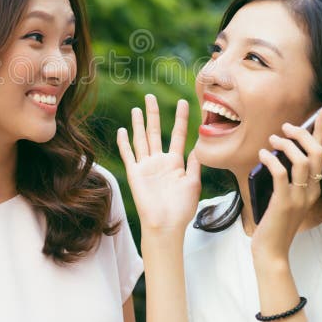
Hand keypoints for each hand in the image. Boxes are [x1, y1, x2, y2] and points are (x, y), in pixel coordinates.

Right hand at [117, 94, 200, 233]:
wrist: (165, 225)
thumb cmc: (181, 209)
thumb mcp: (193, 183)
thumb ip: (194, 163)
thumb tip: (199, 145)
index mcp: (175, 163)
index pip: (178, 135)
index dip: (181, 119)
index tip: (184, 102)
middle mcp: (159, 161)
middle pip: (155, 132)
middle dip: (153, 114)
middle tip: (150, 96)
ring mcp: (146, 166)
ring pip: (141, 140)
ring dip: (138, 124)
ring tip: (136, 109)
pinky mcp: (135, 174)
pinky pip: (128, 155)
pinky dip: (124, 143)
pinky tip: (122, 130)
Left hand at [251, 107, 321, 265]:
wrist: (271, 249)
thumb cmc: (274, 220)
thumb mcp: (284, 195)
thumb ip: (286, 175)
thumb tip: (276, 149)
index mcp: (314, 187)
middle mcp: (311, 190)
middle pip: (316, 153)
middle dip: (302, 134)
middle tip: (285, 127)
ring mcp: (299, 197)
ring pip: (301, 160)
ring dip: (286, 145)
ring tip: (271, 140)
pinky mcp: (284, 202)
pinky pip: (281, 173)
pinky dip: (271, 160)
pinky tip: (262, 155)